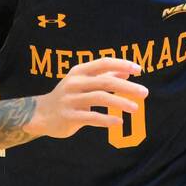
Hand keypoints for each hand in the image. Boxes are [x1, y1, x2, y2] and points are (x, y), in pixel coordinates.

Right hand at [31, 56, 147, 139]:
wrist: (41, 114)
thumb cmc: (68, 96)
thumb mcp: (84, 82)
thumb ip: (105, 77)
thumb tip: (128, 73)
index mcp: (80, 72)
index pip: (104, 63)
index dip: (122, 65)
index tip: (139, 70)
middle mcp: (75, 83)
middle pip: (105, 81)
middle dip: (127, 87)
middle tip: (144, 93)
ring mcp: (71, 100)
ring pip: (100, 98)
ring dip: (120, 103)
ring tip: (135, 108)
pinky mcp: (69, 116)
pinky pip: (92, 117)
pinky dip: (107, 119)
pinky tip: (119, 122)